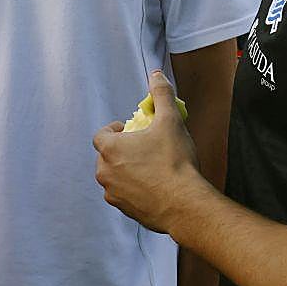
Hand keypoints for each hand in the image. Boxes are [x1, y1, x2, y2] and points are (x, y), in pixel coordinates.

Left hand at [92, 70, 208, 234]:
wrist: (185, 205)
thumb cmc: (175, 162)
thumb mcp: (171, 121)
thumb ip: (161, 94)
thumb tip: (156, 74)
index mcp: (110, 149)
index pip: (101, 134)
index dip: (115, 129)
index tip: (130, 129)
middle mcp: (105, 172)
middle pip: (106, 156)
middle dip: (121, 150)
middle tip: (142, 148)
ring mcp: (113, 193)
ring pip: (114, 177)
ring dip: (126, 170)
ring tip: (149, 167)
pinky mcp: (124, 210)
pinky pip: (124, 195)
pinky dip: (134, 189)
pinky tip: (154, 186)